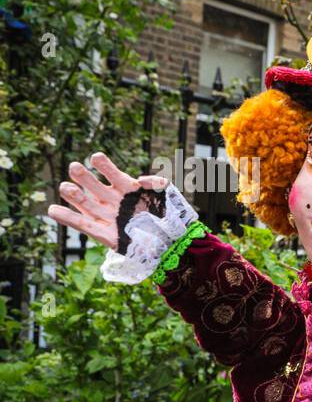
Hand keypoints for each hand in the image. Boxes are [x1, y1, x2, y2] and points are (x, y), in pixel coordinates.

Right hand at [49, 152, 168, 250]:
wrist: (169, 243)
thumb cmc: (167, 218)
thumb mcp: (168, 199)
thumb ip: (158, 186)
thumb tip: (146, 180)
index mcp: (126, 188)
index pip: (112, 173)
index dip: (104, 165)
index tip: (96, 157)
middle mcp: (112, 200)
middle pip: (93, 185)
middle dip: (84, 176)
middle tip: (75, 167)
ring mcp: (106, 216)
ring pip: (85, 202)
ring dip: (73, 194)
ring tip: (65, 187)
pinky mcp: (103, 233)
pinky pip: (83, 224)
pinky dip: (67, 218)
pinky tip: (52, 210)